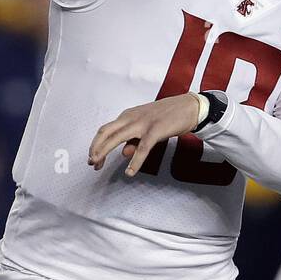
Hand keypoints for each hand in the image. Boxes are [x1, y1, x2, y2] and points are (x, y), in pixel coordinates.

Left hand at [89, 93, 203, 175]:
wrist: (189, 107)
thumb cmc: (169, 117)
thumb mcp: (147, 128)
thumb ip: (134, 140)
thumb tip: (124, 153)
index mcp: (128, 116)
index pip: (106, 130)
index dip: (97, 145)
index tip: (94, 159)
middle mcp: (131, 118)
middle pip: (106, 132)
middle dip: (95, 148)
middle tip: (91, 163)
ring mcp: (143, 123)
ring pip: (117, 138)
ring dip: (104, 151)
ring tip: (98, 165)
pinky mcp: (155, 130)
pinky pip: (142, 148)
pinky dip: (135, 161)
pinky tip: (130, 172)